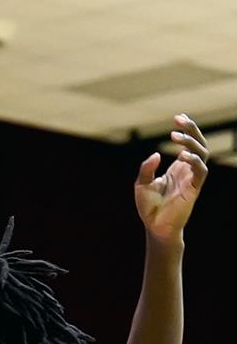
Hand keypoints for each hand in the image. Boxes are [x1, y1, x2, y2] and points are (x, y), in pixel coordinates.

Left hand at [135, 114, 208, 244]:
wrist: (154, 226)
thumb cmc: (149, 206)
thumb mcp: (142, 183)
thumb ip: (147, 168)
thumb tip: (156, 153)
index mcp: (178, 168)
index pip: (189, 144)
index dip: (187, 130)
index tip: (178, 117)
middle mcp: (188, 171)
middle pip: (199, 145)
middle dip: (192, 130)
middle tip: (179, 120)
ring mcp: (192, 179)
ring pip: (202, 154)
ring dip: (191, 143)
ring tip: (176, 136)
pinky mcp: (194, 189)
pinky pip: (200, 172)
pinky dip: (194, 161)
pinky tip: (182, 155)